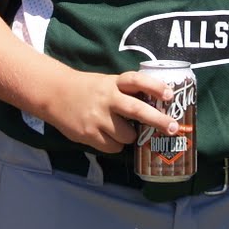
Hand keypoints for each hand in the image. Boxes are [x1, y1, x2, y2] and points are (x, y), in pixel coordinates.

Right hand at [37, 68, 181, 153]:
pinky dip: (115, 145)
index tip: (170, 95)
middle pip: (137, 110)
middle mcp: (107, 99)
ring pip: (127, 135)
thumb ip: (126, 93)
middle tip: (173, 128)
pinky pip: (113, 147)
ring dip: (130, 136)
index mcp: (113, 83)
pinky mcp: (89, 134)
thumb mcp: (107, 83)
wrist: (55, 94)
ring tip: (122, 130)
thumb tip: (156, 108)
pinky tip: (107, 136)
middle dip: (158, 120)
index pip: (136, 81)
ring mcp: (97, 118)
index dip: (154, 87)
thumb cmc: (88, 89)